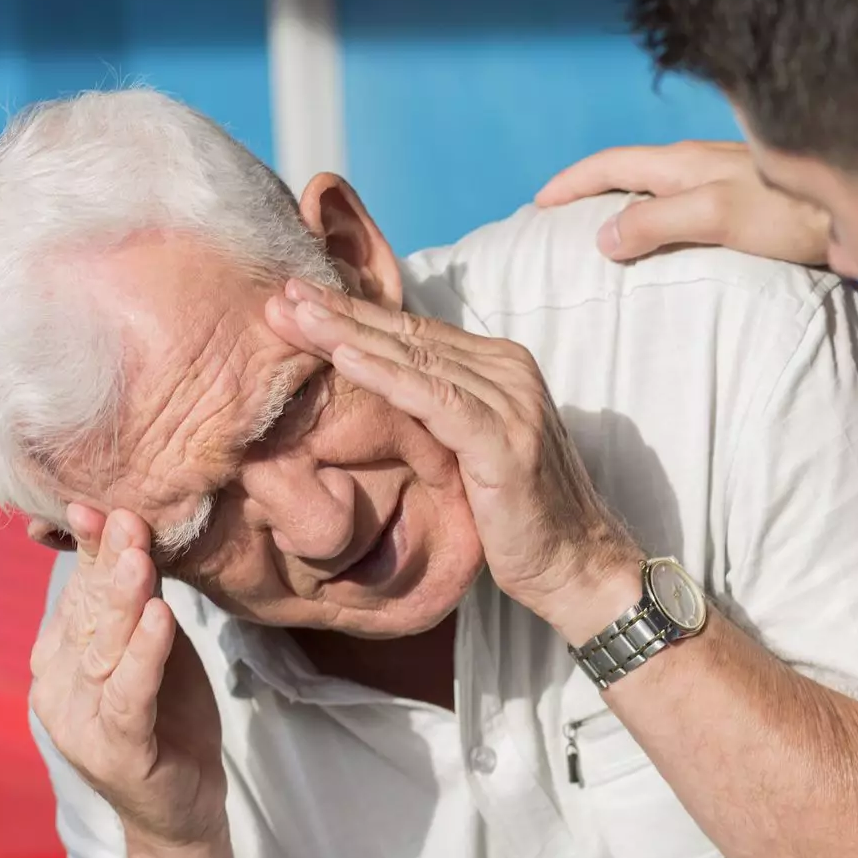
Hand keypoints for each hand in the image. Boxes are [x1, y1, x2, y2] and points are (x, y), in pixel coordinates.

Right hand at [29, 506, 225, 854]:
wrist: (183, 807)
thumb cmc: (170, 720)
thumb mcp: (158, 651)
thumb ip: (143, 605)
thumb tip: (136, 539)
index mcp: (61, 658)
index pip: (79, 594)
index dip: (93, 551)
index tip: (103, 505)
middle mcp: (58, 686)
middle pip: (88, 615)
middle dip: (109, 564)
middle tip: (127, 517)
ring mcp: (81, 721)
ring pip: (105, 650)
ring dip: (124, 601)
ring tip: (142, 558)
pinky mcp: (117, 749)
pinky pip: (131, 693)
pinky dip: (147, 654)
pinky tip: (163, 618)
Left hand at [266, 279, 641, 638]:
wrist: (576, 566)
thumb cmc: (519, 518)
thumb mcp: (473, 451)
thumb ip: (439, 412)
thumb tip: (377, 394)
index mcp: (502, 368)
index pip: (416, 331)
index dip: (355, 312)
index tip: (297, 298)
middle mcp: (511, 373)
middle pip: (411, 334)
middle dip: (341, 311)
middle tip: (281, 292)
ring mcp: (512, 403)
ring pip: (416, 357)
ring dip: (350, 334)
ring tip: (296, 316)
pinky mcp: (505, 441)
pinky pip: (435, 399)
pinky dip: (386, 376)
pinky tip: (343, 359)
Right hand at [535, 140, 831, 268]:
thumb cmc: (793, 212)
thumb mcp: (716, 213)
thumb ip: (657, 222)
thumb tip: (602, 236)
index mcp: (685, 161)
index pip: (611, 164)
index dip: (571, 182)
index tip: (537, 204)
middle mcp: (704, 166)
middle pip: (634, 174)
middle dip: (594, 192)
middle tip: (563, 219)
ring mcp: (731, 186)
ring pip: (666, 193)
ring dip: (632, 210)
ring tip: (611, 239)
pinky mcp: (756, 211)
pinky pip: (695, 215)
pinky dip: (668, 227)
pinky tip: (675, 253)